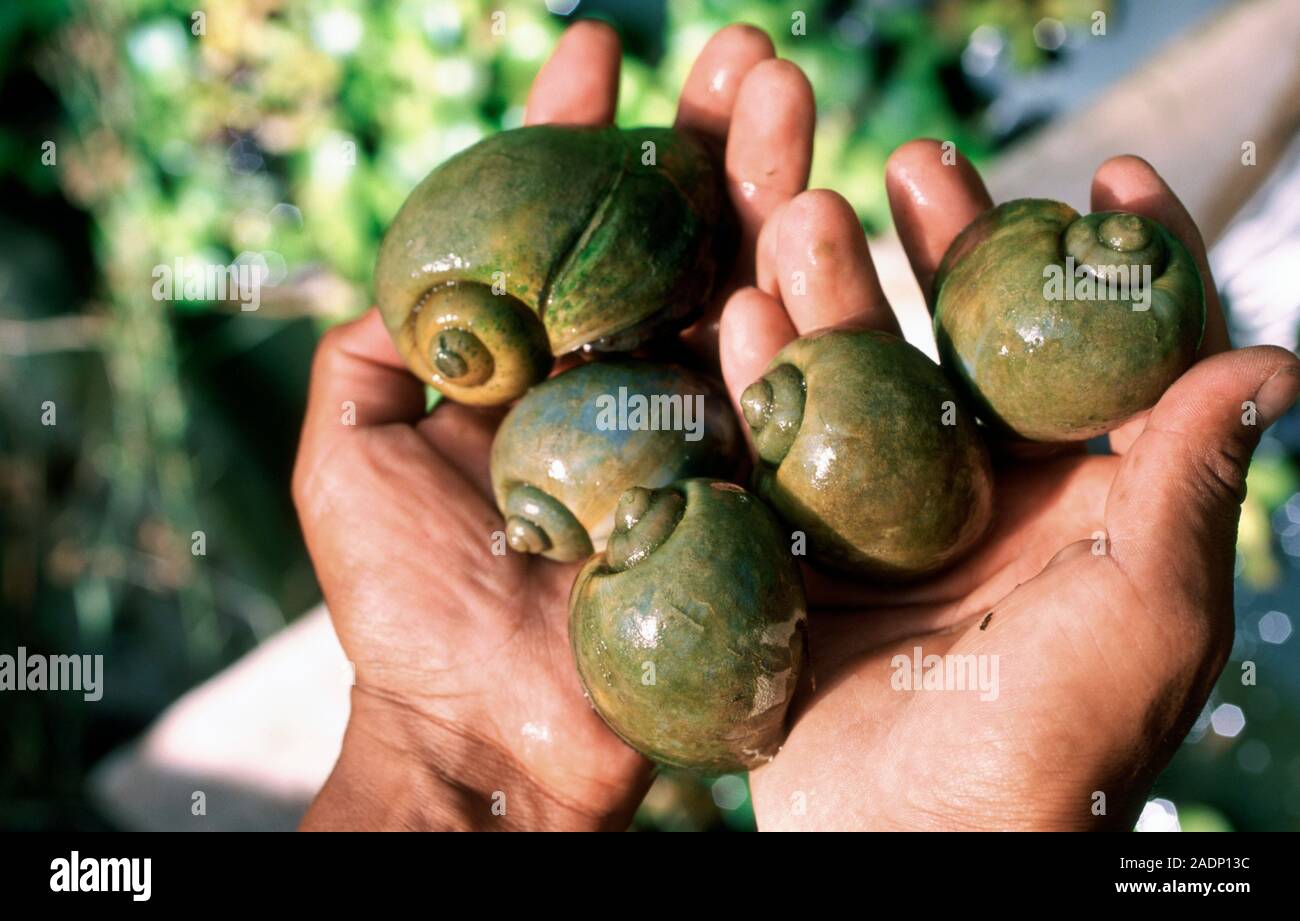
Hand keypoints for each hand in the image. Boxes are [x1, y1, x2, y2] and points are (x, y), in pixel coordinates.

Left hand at [294, 21, 814, 830]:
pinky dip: (794, 313)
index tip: (600, 49)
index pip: (566, 229)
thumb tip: (412, 263)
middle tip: (749, 54)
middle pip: (676, 241)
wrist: (483, 737)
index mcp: (540, 366)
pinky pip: (783, 395)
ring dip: (769, 187)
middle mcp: (625, 386)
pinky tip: (806, 227)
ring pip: (742, 291)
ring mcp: (695, 436)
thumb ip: (370, 352)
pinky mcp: (751, 496)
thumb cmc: (406, 607)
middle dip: (708, 139)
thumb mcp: (345, 459)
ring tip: (790, 94)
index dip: (577, 137)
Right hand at [719, 143, 1299, 829]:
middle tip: (919, 162)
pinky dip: (760, 388)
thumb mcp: (1145, 606)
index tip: (1107, 179)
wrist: (914, 853)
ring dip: (835, 298)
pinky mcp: (805, 559)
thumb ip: (1186, 477)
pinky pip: (780, 458)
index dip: (1114, 266)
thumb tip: (1272, 352)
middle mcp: (986, 503)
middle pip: (966, 348)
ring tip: (806, 213)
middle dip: (946, 251)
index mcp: (1084, 506)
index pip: (1105, 360)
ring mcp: (888, 527)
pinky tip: (739, 316)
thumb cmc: (1058, 745)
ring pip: (863, 386)